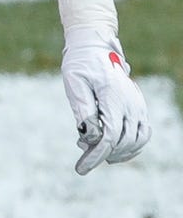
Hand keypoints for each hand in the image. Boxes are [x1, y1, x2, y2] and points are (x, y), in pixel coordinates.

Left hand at [63, 38, 150, 173]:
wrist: (96, 48)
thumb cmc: (80, 66)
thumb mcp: (75, 85)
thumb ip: (83, 110)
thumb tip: (89, 136)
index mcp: (114, 99)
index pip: (109, 137)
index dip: (95, 156)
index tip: (81, 169)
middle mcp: (131, 104)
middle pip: (123, 142)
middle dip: (102, 155)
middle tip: (83, 157)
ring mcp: (138, 106)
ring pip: (138, 140)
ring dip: (119, 153)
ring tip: (97, 154)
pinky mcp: (139, 107)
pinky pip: (143, 133)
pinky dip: (131, 146)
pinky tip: (113, 151)